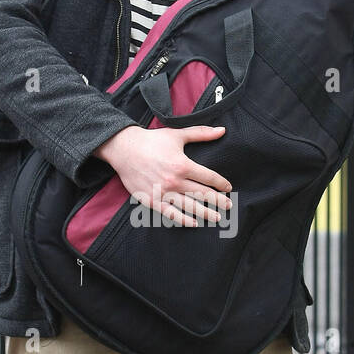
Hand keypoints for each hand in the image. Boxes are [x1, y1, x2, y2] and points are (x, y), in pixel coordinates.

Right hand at [94, 124, 233, 226]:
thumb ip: (201, 133)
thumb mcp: (177, 134)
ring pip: (189, 206)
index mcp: (182, 165)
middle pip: (202, 194)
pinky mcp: (152, 200)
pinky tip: (194, 223)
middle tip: (228, 205)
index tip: (228, 187)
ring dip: (205, 213)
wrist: (124, 149)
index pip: (209, 177)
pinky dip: (183, 219)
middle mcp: (174, 181)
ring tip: (217, 218)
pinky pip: (170, 214)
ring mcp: (163, 192)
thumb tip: (222, 130)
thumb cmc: (152, 141)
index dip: (221, 183)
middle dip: (218, 201)